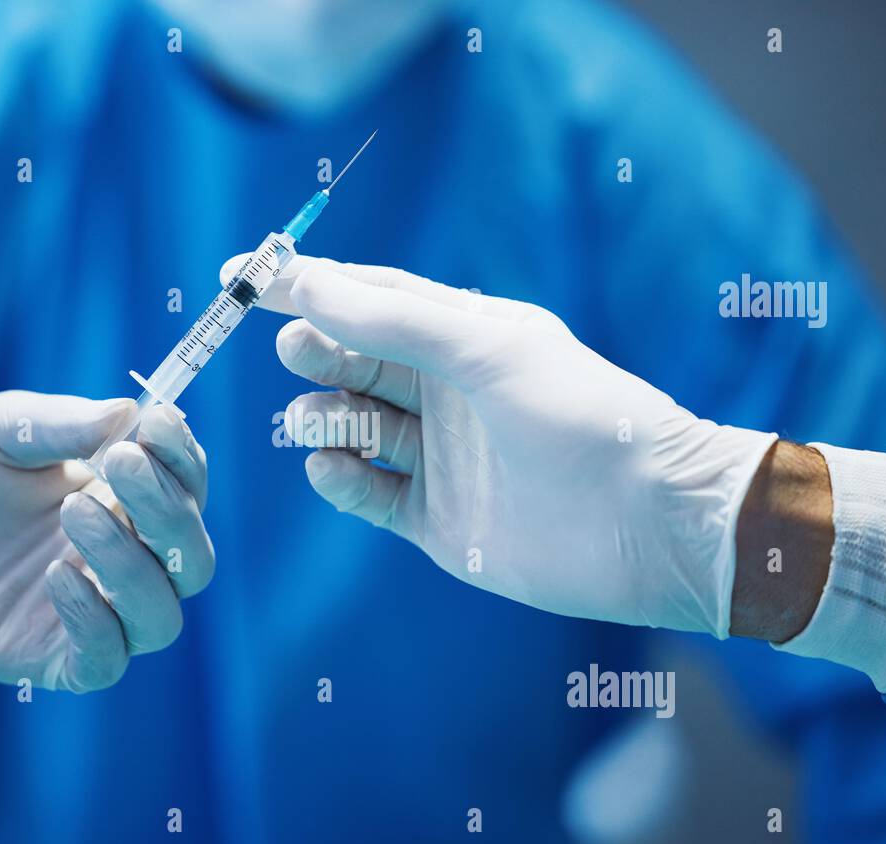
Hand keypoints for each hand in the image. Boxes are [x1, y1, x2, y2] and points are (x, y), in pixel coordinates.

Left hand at [0, 391, 213, 689]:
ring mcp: (86, 612)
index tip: (157, 420)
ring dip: (135, 567)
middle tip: (119, 462)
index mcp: (120, 501)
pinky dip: (96, 622)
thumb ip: (61, 424)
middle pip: (190, 560)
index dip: (185, 459)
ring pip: (160, 616)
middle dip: (169, 513)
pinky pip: (104, 661)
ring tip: (74, 512)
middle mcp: (116, 560)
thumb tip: (129, 412)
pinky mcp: (45, 657)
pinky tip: (57, 576)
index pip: (186, 491)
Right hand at [230, 255, 774, 636]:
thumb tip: (304, 280)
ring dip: (322, 416)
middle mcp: (447, 392)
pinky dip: (340, 478)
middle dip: (316, 352)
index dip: (307, 283)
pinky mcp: (434, 517)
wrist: (646, 525)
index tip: (240, 275)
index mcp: (465, 337)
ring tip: (318, 422)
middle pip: (353, 360)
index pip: (370, 297)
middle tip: (294, 351)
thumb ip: (393, 320)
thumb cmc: (582, 417)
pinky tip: (333, 469)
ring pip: (352, 425)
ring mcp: (439, 457)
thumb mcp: (486, 351)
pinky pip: (366, 491)